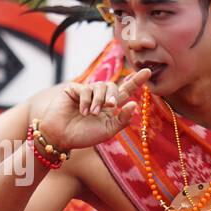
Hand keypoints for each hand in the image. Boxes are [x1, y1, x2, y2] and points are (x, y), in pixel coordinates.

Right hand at [30, 68, 150, 152]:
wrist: (61, 137)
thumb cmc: (84, 136)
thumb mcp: (108, 131)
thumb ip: (122, 119)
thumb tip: (135, 104)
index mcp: (110, 107)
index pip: (125, 91)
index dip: (136, 81)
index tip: (148, 72)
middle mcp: (99, 97)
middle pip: (113, 86)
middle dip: (114, 95)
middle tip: (111, 106)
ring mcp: (86, 92)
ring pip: (100, 86)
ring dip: (99, 100)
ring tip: (92, 113)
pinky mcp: (73, 89)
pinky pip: (85, 89)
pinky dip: (86, 101)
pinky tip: (82, 111)